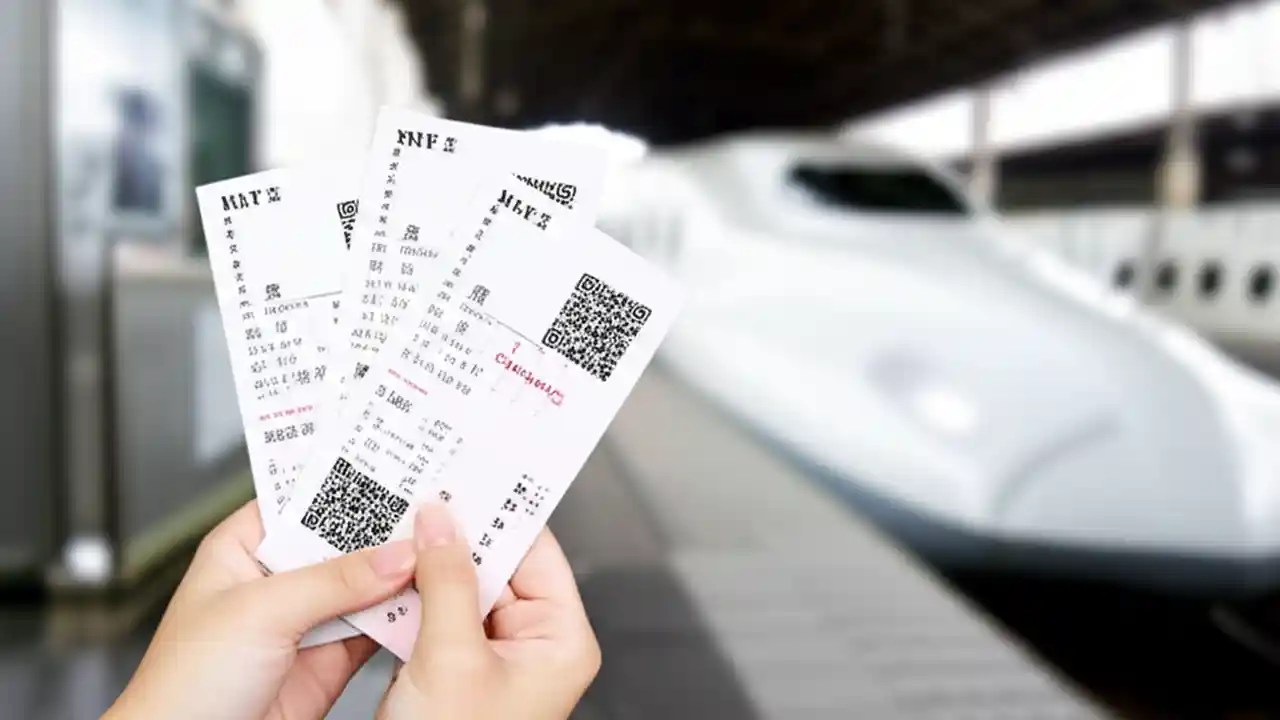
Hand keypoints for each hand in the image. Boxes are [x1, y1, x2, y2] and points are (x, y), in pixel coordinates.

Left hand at [106, 501, 416, 719]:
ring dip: (404, 573)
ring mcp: (307, 622)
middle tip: (438, 506)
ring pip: (368, 585)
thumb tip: (397, 553)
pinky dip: (407, 618)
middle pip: (345, 541)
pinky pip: (378, 629)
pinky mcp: (331, 662)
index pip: (302, 498)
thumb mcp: (257, 613)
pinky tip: (434, 599)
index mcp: (242, 550)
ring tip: (446, 548)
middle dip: (388, 528)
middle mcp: (277, 581)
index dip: (347, 479)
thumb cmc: (182, 688)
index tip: (398, 463)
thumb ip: (332, 580)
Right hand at [378, 504, 600, 719]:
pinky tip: (386, 577)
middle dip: (453, 538)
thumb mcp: (454, 659)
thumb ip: (447, 584)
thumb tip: (439, 523)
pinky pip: (435, 615)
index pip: (535, 553)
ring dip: (427, 567)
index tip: (467, 476)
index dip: (500, 513)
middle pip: (494, 566)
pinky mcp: (453, 667)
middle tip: (418, 499)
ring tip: (395, 533)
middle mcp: (532, 643)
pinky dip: (410, 598)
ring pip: (458, 589)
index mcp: (559, 639)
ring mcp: (490, 655)